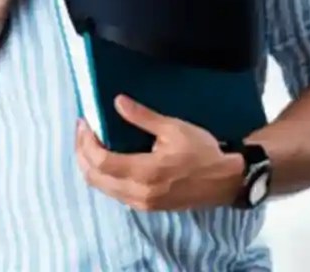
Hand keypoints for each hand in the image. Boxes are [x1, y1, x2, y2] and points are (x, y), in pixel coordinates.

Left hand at [75, 95, 242, 211]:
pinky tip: (105, 159)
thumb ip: (143, 117)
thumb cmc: (204, 152)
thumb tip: (117, 101)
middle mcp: (140, 193)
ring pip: (102, 188)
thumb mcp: (174, 128)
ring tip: (89, 143)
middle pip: (95, 177)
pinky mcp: (147, 207)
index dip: (86, 142)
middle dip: (82, 153)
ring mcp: (142, 203)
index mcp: (146, 173)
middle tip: (82, 131)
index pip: (101, 161)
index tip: (84, 123)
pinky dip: (102, 177)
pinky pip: (114, 193)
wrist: (228, 181)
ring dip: (90, 166)